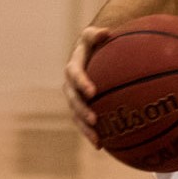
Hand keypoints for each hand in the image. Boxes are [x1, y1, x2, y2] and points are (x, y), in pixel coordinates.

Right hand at [63, 26, 110, 145]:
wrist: (91, 55)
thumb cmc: (96, 43)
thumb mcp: (94, 36)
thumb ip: (97, 34)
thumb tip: (106, 32)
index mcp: (73, 67)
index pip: (74, 74)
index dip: (81, 83)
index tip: (92, 91)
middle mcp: (71, 85)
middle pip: (73, 100)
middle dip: (82, 111)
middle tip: (94, 119)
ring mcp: (75, 99)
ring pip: (76, 116)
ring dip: (85, 128)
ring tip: (97, 140)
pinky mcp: (81, 109)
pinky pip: (85, 123)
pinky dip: (92, 134)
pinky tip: (103, 146)